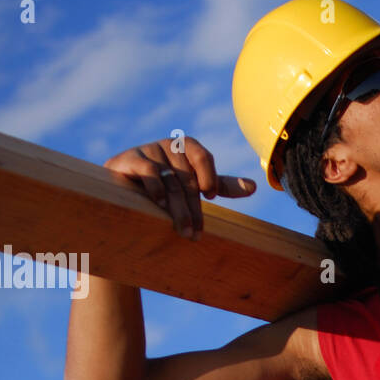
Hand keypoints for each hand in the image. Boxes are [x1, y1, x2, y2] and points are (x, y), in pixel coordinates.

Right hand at [103, 137, 255, 239]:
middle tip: (196, 234)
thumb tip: (255, 187)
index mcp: (187, 146)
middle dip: (194, 208)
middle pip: (187, 177)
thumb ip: (222, 184)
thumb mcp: (195, 184)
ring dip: (178, 209)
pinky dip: (155, 187)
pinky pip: (147, 170)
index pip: (203, 156)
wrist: (124, 187)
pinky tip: (160, 203)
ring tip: (184, 232)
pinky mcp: (128, 159)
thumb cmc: (166, 184)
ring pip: (170, 180)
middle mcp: (169, 145)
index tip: (211, 197)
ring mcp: (148, 150)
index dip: (209, 176)